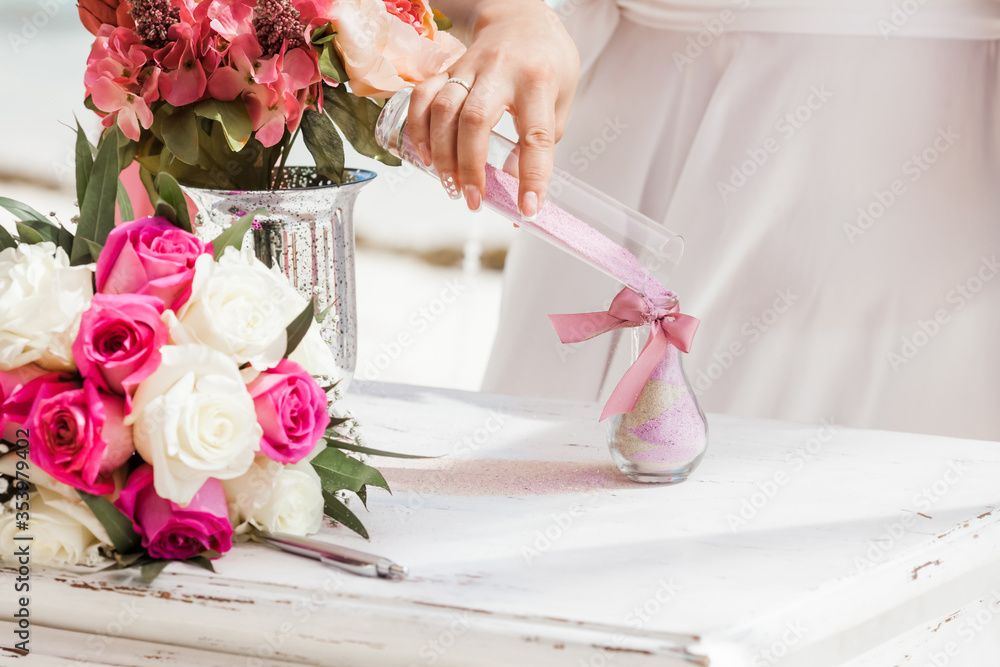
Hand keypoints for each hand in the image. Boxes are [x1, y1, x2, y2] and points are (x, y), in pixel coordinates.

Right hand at [407, 0, 579, 216]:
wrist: (519, 16)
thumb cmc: (545, 62)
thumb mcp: (560, 99)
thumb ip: (541, 142)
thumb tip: (516, 187)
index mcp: (538, 82)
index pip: (536, 135)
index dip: (532, 175)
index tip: (527, 207)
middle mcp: (501, 72)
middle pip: (476, 120)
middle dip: (470, 166)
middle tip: (473, 200)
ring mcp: (469, 67)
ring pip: (444, 109)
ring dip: (442, 153)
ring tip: (449, 184)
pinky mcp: (447, 68)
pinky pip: (423, 95)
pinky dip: (418, 127)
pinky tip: (425, 155)